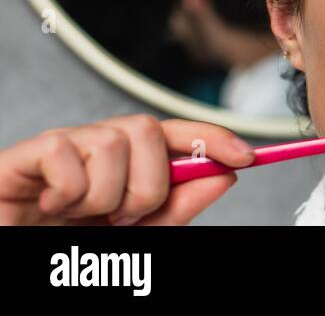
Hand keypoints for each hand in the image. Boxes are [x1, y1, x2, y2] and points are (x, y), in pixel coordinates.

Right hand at [0, 114, 254, 224]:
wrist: (14, 249)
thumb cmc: (70, 244)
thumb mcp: (137, 231)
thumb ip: (178, 205)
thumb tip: (224, 175)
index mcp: (125, 161)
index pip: (175, 133)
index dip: (212, 137)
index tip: (247, 157)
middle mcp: (96, 144)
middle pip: (146, 129)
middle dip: (148, 183)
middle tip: (122, 217)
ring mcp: (61, 145)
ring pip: (111, 142)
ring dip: (105, 195)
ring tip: (81, 216)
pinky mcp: (25, 154)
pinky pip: (64, 154)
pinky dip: (66, 192)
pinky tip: (52, 207)